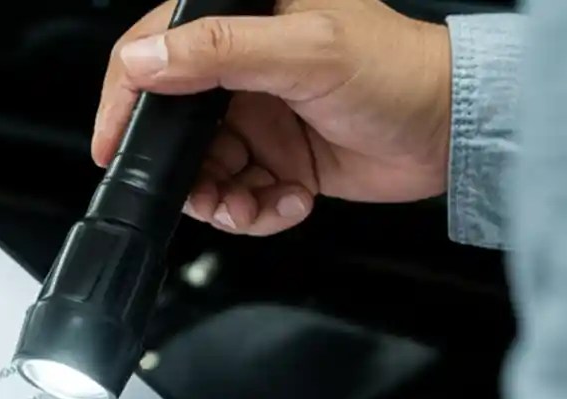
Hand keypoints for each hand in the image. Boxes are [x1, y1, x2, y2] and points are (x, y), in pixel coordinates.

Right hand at [93, 0, 451, 235]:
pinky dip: (256, 210)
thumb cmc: (399, 72)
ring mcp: (256, 115)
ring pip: (202, 170)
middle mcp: (242, 66)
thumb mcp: (305, 50)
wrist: (454, 133)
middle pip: (171, 126)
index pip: (155, 50)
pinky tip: (290, 199)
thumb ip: (219, 51)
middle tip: (203, 190)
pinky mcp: (275, 157)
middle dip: (181, 170)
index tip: (112, 143)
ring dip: (221, 199)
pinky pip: (238, 195)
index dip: (126, 98)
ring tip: (253, 204)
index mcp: (243, 17)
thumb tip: (145, 62)